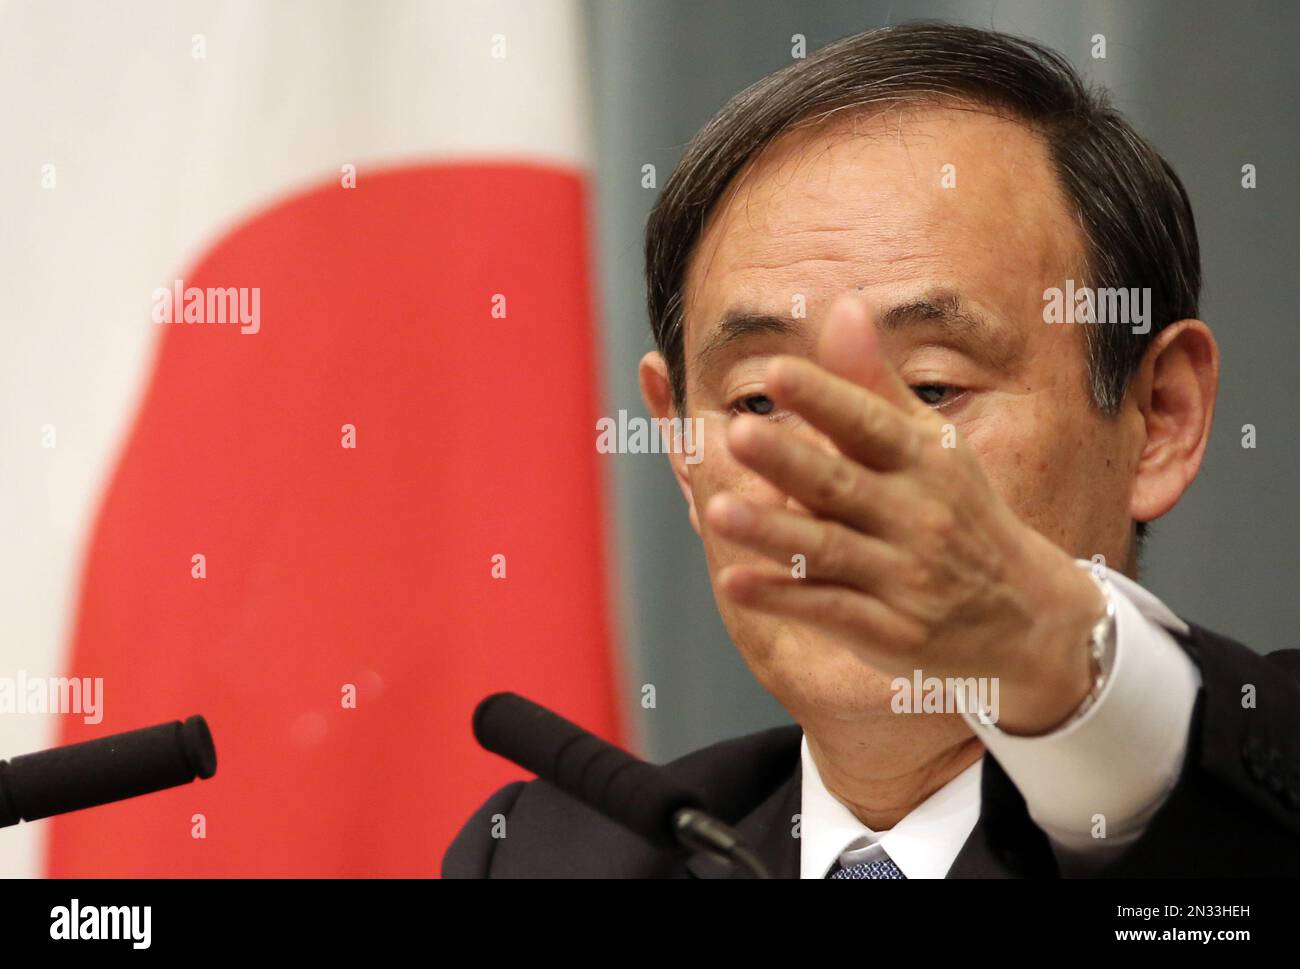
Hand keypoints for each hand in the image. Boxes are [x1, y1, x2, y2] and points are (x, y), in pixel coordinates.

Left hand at [705, 296, 1103, 734]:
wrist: (1026, 616)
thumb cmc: (959, 512)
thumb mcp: (930, 444)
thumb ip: (874, 381)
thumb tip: (840, 306)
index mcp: (923, 461)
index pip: (869, 424)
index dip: (824, 398)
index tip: (777, 373)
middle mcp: (915, 516)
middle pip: (841, 485)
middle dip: (790, 460)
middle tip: (739, 434)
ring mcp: (903, 577)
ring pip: (829, 549)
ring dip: (774, 531)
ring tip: (716, 510)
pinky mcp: (890, 630)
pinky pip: (829, 610)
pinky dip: (783, 598)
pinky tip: (734, 582)